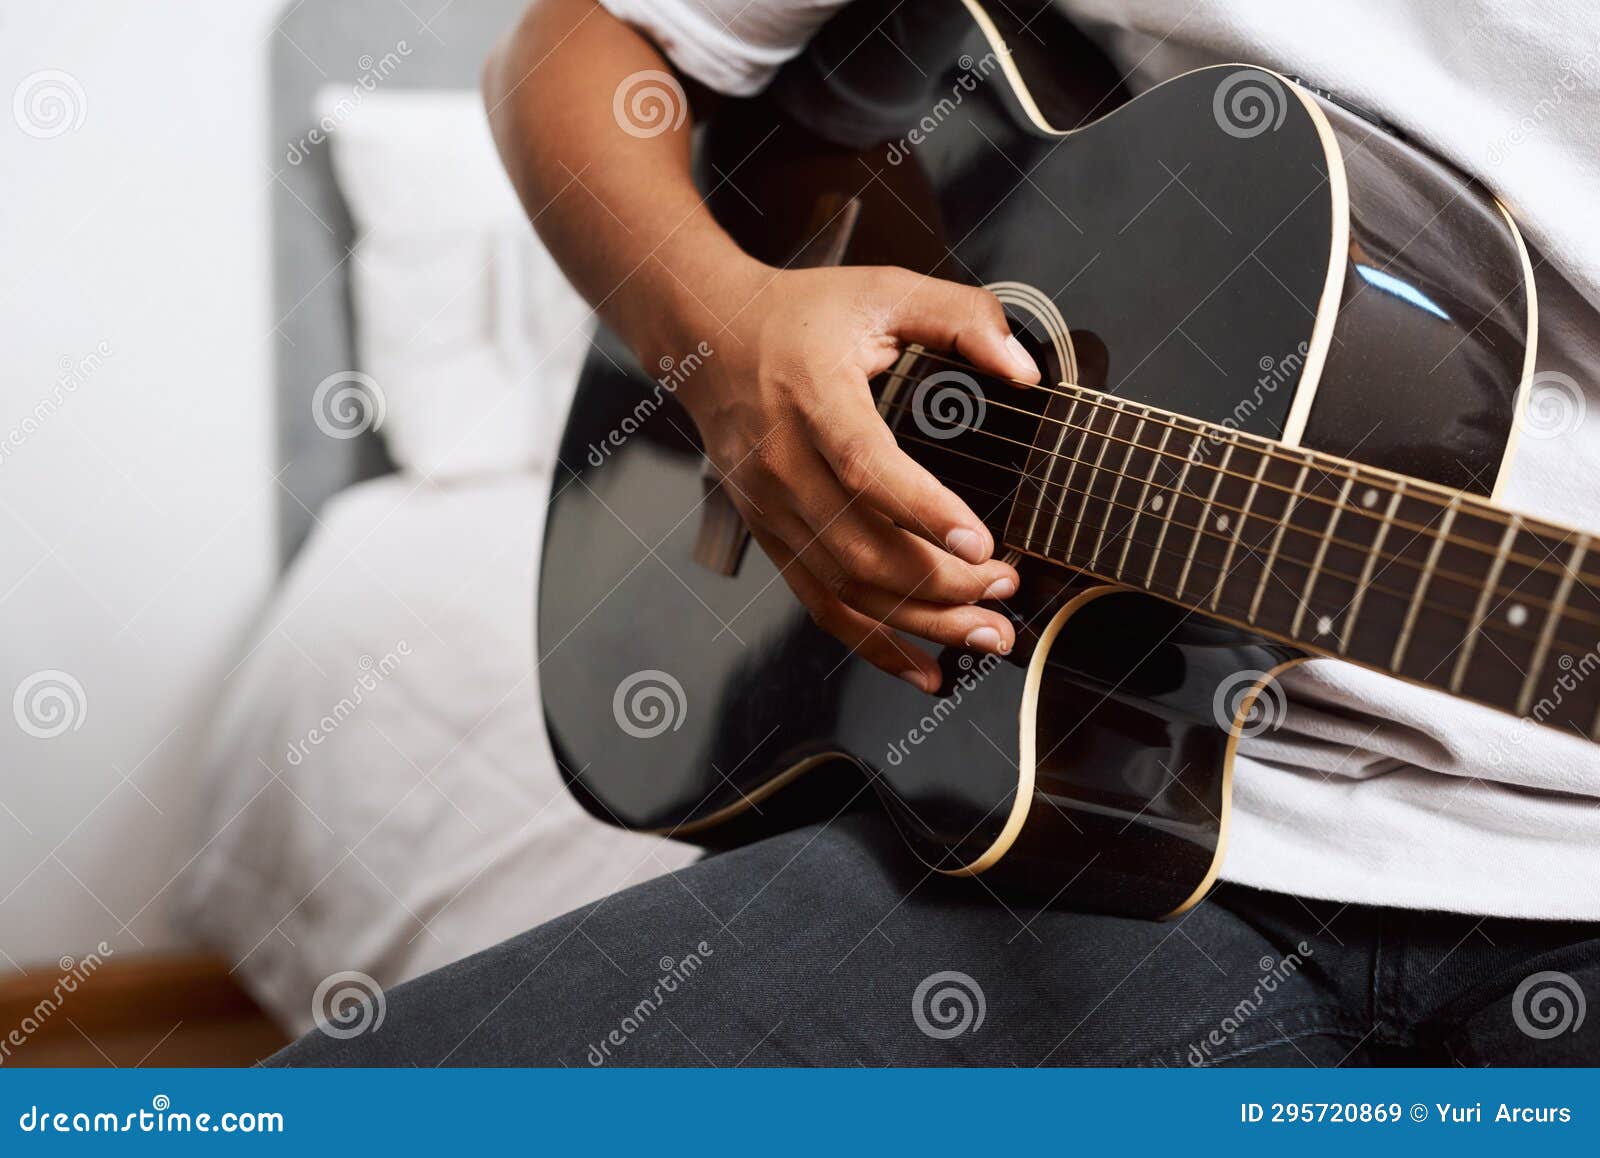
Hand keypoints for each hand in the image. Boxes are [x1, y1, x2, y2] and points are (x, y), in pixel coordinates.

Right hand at [669, 262, 1041, 692]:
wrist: (711, 338)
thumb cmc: (804, 316)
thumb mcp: (886, 289)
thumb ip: (961, 318)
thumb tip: (1025, 372)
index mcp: (812, 394)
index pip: (864, 465)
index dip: (922, 511)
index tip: (980, 543)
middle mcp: (782, 460)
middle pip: (859, 546)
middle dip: (941, 584)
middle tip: (1007, 590)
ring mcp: (772, 507)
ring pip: (844, 588)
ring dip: (920, 622)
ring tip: (987, 634)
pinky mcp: (772, 535)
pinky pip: (821, 604)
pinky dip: (874, 644)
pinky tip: (924, 668)